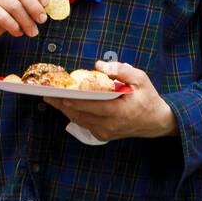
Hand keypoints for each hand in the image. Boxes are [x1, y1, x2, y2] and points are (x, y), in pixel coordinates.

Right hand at [0, 0, 49, 71]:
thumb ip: (35, 0)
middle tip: (42, 20)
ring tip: (33, 32)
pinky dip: (14, 27)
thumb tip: (50, 7)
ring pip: (14, 6)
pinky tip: (19, 33)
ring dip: (26, 21)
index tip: (46, 4)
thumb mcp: (22, 1)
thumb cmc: (8, 9)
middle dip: (35, 8)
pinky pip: (3, 17)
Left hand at [46, 61, 177, 141]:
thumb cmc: (147, 97)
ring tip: (50, 98)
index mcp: (119, 112)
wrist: (156, 121)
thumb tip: (99, 65)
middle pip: (80, 114)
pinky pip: (84, 123)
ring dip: (64, 109)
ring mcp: (106, 132)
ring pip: (79, 120)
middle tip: (46, 93)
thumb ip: (120, 70)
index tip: (59, 94)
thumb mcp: (140, 79)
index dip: (74, 100)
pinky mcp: (103, 135)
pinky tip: (64, 104)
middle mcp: (110, 126)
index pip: (92, 107)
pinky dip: (73, 113)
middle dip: (62, 104)